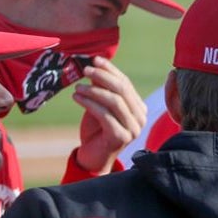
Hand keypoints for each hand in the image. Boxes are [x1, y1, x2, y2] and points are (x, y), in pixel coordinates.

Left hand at [73, 56, 145, 174]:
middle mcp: (140, 118)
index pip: (126, 84)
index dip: (111, 70)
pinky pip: (105, 115)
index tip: (95, 60)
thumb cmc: (97, 130)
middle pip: (123, 90)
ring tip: (77, 88)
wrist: (94, 157)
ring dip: (93, 91)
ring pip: (115, 101)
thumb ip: (102, 90)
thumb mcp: (100, 106)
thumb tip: (96, 67)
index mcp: (139, 108)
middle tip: (85, 70)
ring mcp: (133, 129)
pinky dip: (89, 104)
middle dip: (103, 77)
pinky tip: (77, 98)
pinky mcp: (121, 137)